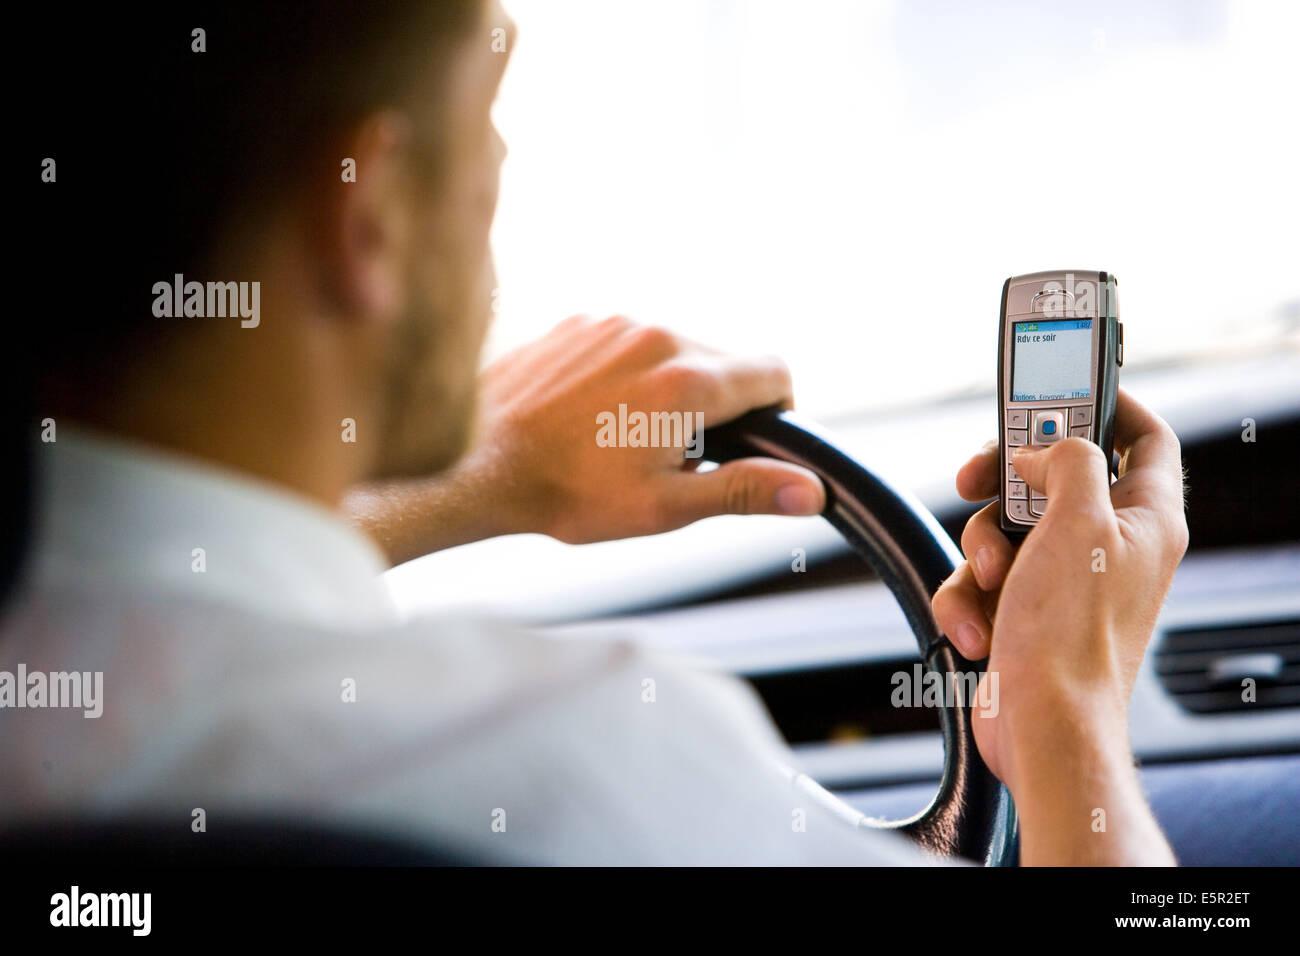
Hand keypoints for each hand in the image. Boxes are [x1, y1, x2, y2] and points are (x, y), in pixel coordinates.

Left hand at [344, 315, 824, 562]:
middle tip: (681, 455)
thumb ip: (744, 490)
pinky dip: (631, 371)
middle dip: (720, 404)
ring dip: (673, 385)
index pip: (773, 370)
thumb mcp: (665, 506)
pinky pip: (630, 339)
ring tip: (630, 436)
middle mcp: (655, 335)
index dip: (779, 408)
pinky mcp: (578, 320)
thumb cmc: (567, 492)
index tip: (758, 439)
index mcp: (687, 380)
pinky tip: (596, 413)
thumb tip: (811, 490)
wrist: (476, 463)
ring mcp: (613, 322)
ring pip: (676, 347)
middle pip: (725, 359)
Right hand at [931, 389, 1187, 864]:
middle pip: (1052, 476)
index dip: (1106, 402)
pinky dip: (967, 597)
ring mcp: (1064, 580)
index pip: (1144, 436)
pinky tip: (978, 626)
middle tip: (975, 478)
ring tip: (992, 584)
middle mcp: (1109, 545)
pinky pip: (979, 577)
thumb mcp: (1079, 522)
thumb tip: (1043, 451)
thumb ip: (1067, 461)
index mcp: (1146, 519)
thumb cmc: (1074, 639)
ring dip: (979, 551)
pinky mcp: (1023, 610)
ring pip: (1003, 526)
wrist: (1042, 729)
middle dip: (1004, 481)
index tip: (1058, 386)